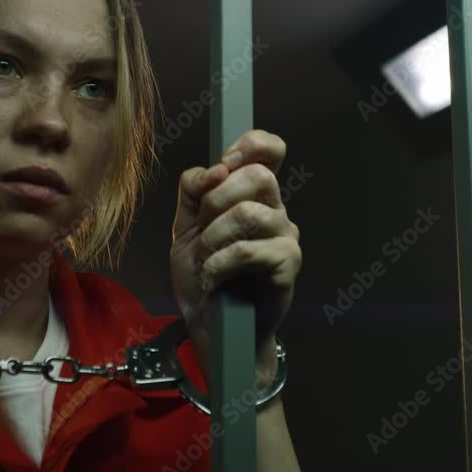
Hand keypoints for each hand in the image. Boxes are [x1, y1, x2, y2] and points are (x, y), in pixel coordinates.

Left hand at [169, 130, 300, 381]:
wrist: (211, 325)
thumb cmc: (203, 273)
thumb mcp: (184, 227)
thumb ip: (191, 191)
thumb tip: (213, 169)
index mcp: (253, 194)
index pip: (268, 149)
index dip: (248, 146)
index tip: (223, 166)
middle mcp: (275, 209)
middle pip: (257, 177)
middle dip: (216, 199)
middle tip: (203, 227)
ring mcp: (285, 236)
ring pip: (248, 213)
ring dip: (213, 237)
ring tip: (205, 259)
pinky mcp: (287, 265)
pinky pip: (248, 250)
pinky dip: (220, 263)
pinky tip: (213, 277)